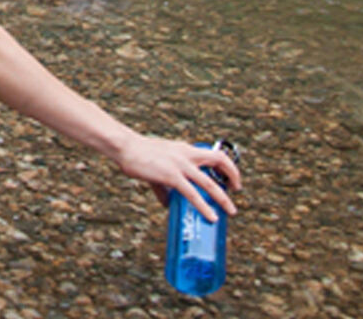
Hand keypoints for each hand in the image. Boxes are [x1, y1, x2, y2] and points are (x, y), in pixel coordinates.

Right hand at [115, 134, 240, 220]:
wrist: (125, 146)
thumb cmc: (138, 153)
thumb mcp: (157, 165)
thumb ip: (165, 185)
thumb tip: (169, 203)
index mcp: (184, 149)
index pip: (212, 153)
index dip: (225, 165)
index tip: (229, 178)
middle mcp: (186, 154)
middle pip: (219, 160)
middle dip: (233, 174)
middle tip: (237, 188)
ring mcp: (180, 165)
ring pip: (210, 182)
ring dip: (223, 198)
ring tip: (231, 211)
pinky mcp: (172, 176)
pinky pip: (193, 194)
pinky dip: (205, 206)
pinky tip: (211, 216)